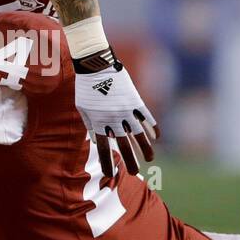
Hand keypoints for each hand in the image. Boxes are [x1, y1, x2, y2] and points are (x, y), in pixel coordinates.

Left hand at [73, 55, 156, 177]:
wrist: (96, 65)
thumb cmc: (85, 87)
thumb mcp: (82, 108)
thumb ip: (90, 125)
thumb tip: (98, 141)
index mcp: (99, 121)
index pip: (104, 148)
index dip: (108, 162)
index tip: (110, 174)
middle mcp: (114, 118)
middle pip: (124, 145)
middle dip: (130, 161)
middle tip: (136, 172)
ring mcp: (126, 109)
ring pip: (139, 134)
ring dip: (145, 148)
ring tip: (150, 159)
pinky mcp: (135, 100)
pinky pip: (146, 116)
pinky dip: (152, 127)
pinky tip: (156, 137)